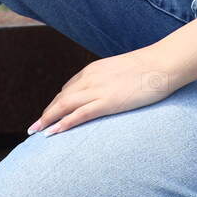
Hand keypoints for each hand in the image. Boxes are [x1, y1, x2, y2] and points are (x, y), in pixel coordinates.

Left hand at [27, 49, 183, 135]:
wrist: (162, 64)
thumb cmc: (149, 69)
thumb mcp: (123, 72)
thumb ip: (112, 81)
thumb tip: (113, 91)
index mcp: (93, 70)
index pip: (68, 89)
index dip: (56, 104)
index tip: (49, 115)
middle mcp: (90, 79)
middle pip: (61, 98)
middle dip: (46, 114)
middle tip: (33, 127)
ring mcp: (97, 90)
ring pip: (64, 106)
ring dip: (47, 120)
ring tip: (35, 132)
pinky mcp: (107, 102)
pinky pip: (79, 114)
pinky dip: (63, 123)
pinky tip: (53, 132)